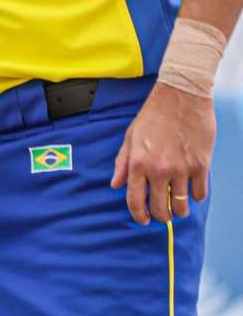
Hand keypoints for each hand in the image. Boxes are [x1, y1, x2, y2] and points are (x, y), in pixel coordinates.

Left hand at [110, 83, 214, 223]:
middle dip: (161, 216)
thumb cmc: (153, 115)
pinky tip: (191, 189)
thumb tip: (116, 184)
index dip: (139, 215)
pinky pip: (200, 193)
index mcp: (138, 162)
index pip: (135, 200)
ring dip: (179, 210)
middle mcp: (159, 169)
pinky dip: (195, 196)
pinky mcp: (201, 166)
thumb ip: (123, 163)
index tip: (143, 220)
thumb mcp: (130, 136)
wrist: (181, 97)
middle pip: (160, 209)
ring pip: (181, 206)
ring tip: (177, 205)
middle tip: (162, 214)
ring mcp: (182, 169)